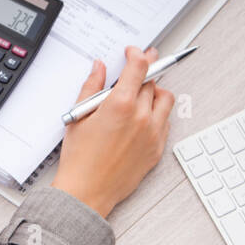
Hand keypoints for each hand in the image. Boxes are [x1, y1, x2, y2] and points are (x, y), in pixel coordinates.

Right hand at [51, 45, 174, 218]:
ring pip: (165, 100)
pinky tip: (142, 118)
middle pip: (152, 82)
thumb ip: (91, 87)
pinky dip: (157, 115)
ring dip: (155, 92)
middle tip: (135, 71)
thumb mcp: (79, 117)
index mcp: (121, 104)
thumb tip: (99, 69)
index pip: (139, 66)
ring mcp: (153, 134)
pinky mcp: (157, 149)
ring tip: (141, 95)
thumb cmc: (80, 159)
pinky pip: (166, 122)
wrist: (87, 192)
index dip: (137, 53)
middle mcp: (142, 117)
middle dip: (142, 73)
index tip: (134, 52)